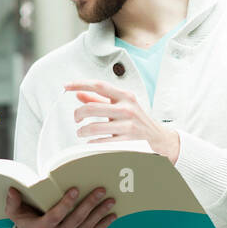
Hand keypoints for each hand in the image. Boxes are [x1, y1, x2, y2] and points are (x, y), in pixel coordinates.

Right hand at [5, 185, 115, 227]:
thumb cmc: (26, 224)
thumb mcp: (15, 214)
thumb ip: (12, 202)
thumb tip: (13, 190)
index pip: (56, 215)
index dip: (66, 203)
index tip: (76, 189)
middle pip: (76, 220)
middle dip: (90, 204)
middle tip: (101, 190)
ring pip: (86, 227)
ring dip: (100, 213)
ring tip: (110, 201)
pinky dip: (103, 226)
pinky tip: (112, 216)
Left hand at [64, 79, 179, 161]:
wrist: (159, 138)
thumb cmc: (137, 120)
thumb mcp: (121, 105)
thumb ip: (99, 100)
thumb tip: (79, 94)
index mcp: (125, 96)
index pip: (99, 86)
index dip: (81, 84)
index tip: (67, 86)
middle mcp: (127, 108)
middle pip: (91, 108)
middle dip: (78, 114)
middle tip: (76, 119)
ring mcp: (128, 125)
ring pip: (93, 127)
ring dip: (82, 131)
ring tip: (82, 132)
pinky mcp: (127, 141)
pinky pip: (101, 142)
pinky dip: (92, 143)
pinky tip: (91, 142)